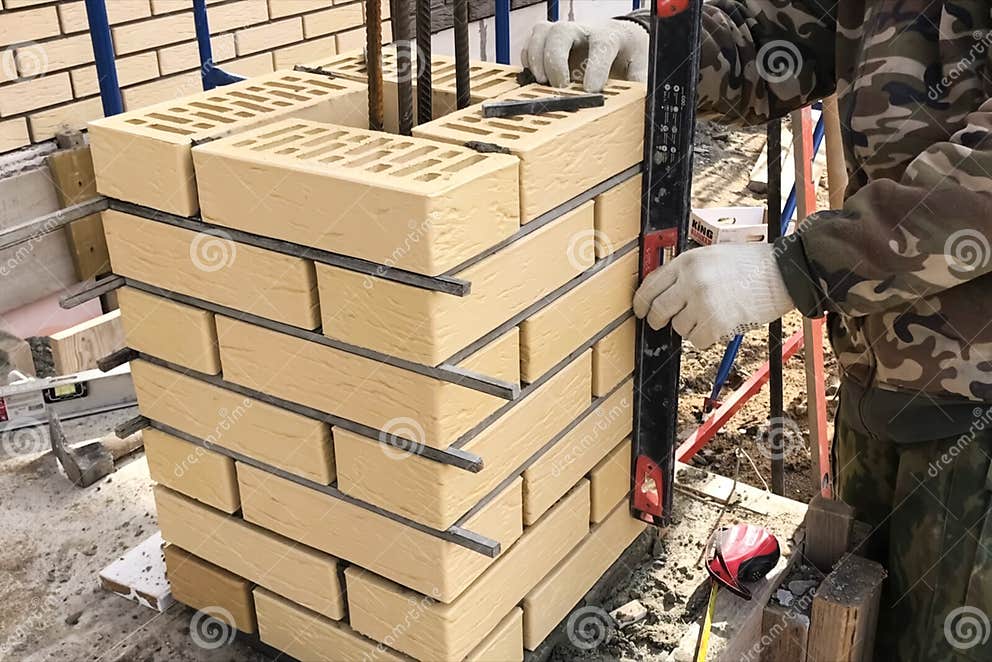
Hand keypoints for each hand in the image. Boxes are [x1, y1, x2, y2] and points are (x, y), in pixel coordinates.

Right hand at [521, 20, 648, 91]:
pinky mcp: (549, 42)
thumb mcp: (640, 65)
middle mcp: (583, 30)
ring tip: (541, 82)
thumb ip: (639, 81)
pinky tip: (534, 78)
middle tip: (559, 86)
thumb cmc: (627, 52)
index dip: (595, 68)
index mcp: (609, 36)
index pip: (600, 45)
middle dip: (555, 60)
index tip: (592, 90)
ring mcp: (564, 34)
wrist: (620, 37)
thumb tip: (640, 99)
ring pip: (542, 32)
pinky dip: (527, 60)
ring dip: (536, 57)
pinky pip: (530, 43)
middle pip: (561, 32)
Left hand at [632, 243, 795, 347]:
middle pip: (658, 311)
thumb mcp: (710, 256)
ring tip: (709, 315)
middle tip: (663, 323)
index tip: (640, 311)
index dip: (641, 303)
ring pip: (678, 328)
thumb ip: (685, 271)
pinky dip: (705, 339)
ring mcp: (703, 303)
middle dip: (658, 320)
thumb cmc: (750, 264)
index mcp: (687, 262)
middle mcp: (691, 281)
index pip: (650, 286)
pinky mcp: (716, 323)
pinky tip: (719, 325)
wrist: (782, 272)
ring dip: (689, 328)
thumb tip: (662, 292)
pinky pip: (697, 341)